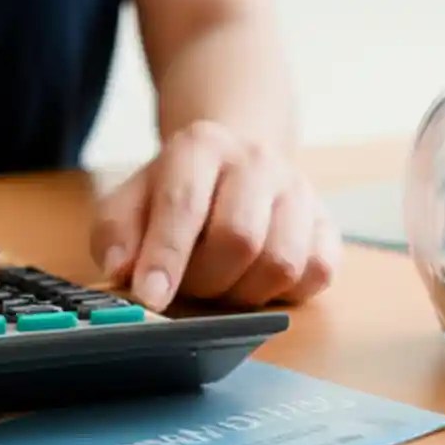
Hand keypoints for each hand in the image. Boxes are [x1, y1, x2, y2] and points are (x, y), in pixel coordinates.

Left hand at [91, 120, 340, 310]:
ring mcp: (299, 191)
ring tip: (223, 282)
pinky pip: (316, 274)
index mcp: (201, 146)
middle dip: (206, 280)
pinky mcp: (327, 224)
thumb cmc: (179, 190)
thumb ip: (116, 234)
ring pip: (281, 263)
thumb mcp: (132, 200)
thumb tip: (120, 270)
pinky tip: (258, 280)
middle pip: (239, 239)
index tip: (150, 297)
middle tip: (190, 285)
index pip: (184, 205)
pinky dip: (284, 292)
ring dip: (244, 292)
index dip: (166, 257)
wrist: (238, 161)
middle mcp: (257, 160)